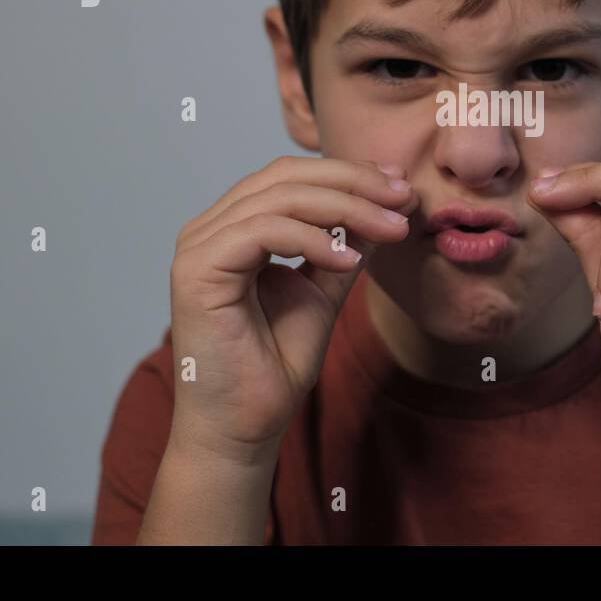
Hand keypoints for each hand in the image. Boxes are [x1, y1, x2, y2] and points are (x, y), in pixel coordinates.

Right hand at [167, 156, 417, 463]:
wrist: (246, 425)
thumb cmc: (275, 364)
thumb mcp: (323, 291)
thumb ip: (343, 245)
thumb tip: (382, 204)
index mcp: (234, 227)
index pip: (291, 177)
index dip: (347, 174)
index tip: (400, 186)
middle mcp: (210, 229)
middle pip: (285, 177)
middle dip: (353, 182)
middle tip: (403, 196)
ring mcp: (199, 246)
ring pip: (279, 199)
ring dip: (346, 208)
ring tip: (392, 229)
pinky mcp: (197, 270)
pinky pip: (263, 232)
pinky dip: (313, 240)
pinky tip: (350, 260)